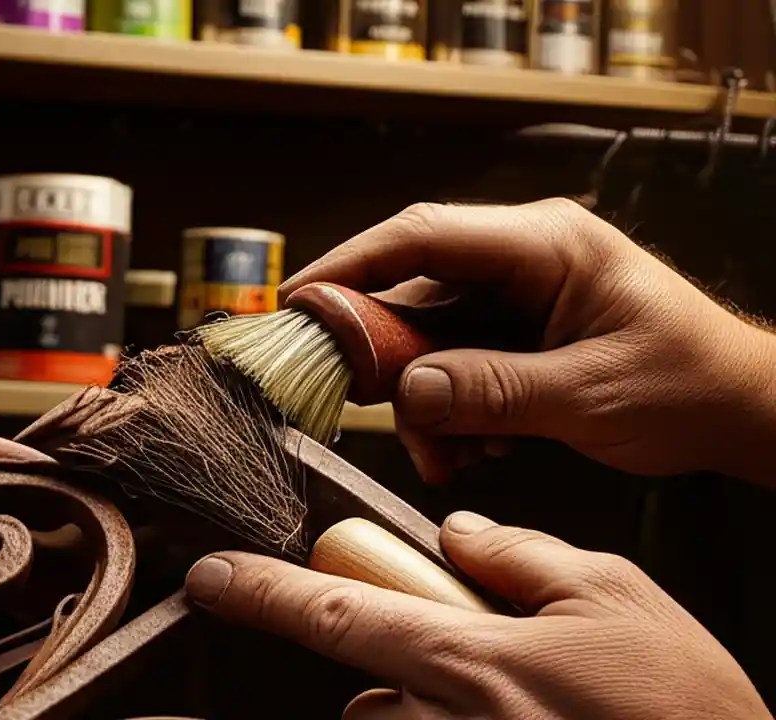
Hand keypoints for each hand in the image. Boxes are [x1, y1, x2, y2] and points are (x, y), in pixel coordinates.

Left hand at [184, 512, 770, 719]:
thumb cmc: (684, 713)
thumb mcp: (615, 600)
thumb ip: (522, 558)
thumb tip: (462, 536)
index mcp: (469, 663)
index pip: (334, 618)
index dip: (262, 594)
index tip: (211, 580)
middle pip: (373, 689)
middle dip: (409, 671)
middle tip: (494, 669)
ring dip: (438, 716)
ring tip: (529, 714)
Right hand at [279, 198, 775, 484]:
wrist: (735, 409)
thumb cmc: (688, 382)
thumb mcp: (591, 393)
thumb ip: (496, 390)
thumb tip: (410, 391)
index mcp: (545, 243)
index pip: (423, 235)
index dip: (350, 264)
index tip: (297, 301)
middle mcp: (519, 259)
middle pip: (411, 290)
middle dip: (383, 357)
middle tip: (355, 404)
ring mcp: (512, 296)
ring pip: (424, 338)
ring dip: (421, 401)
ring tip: (447, 454)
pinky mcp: (509, 334)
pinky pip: (449, 365)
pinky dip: (447, 412)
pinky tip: (472, 447)